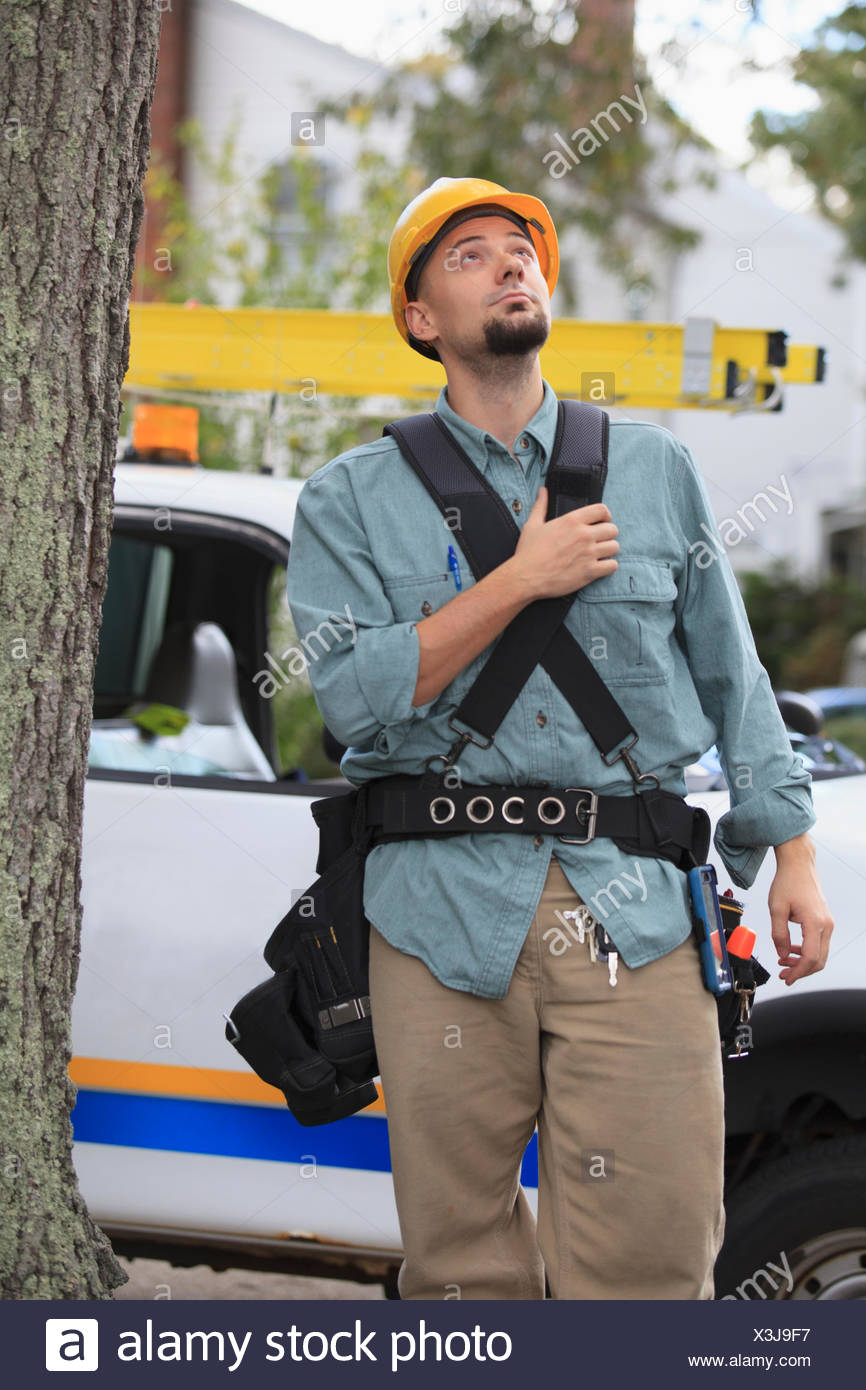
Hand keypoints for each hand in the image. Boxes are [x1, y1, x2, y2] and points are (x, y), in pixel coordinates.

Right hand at [509, 485, 618, 599]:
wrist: (526, 577)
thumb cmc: (528, 552)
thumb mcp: (532, 524)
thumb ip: (541, 506)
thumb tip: (542, 491)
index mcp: (572, 520)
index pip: (602, 510)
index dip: (605, 515)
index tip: (601, 522)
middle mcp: (584, 535)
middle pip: (613, 529)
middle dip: (607, 534)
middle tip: (599, 540)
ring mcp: (588, 554)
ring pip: (614, 547)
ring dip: (609, 550)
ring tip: (599, 554)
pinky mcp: (590, 571)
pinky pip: (612, 566)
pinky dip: (608, 567)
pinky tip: (599, 567)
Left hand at [768, 837, 833, 985]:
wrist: (798, 865)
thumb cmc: (788, 882)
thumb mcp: (776, 909)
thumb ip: (779, 935)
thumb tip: (782, 954)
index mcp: (815, 923)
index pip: (810, 958)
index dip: (798, 972)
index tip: (786, 979)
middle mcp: (826, 925)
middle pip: (818, 960)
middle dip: (801, 971)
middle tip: (783, 974)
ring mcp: (827, 923)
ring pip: (820, 953)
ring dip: (803, 962)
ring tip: (784, 963)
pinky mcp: (824, 921)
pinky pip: (818, 943)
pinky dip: (806, 951)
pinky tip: (791, 951)